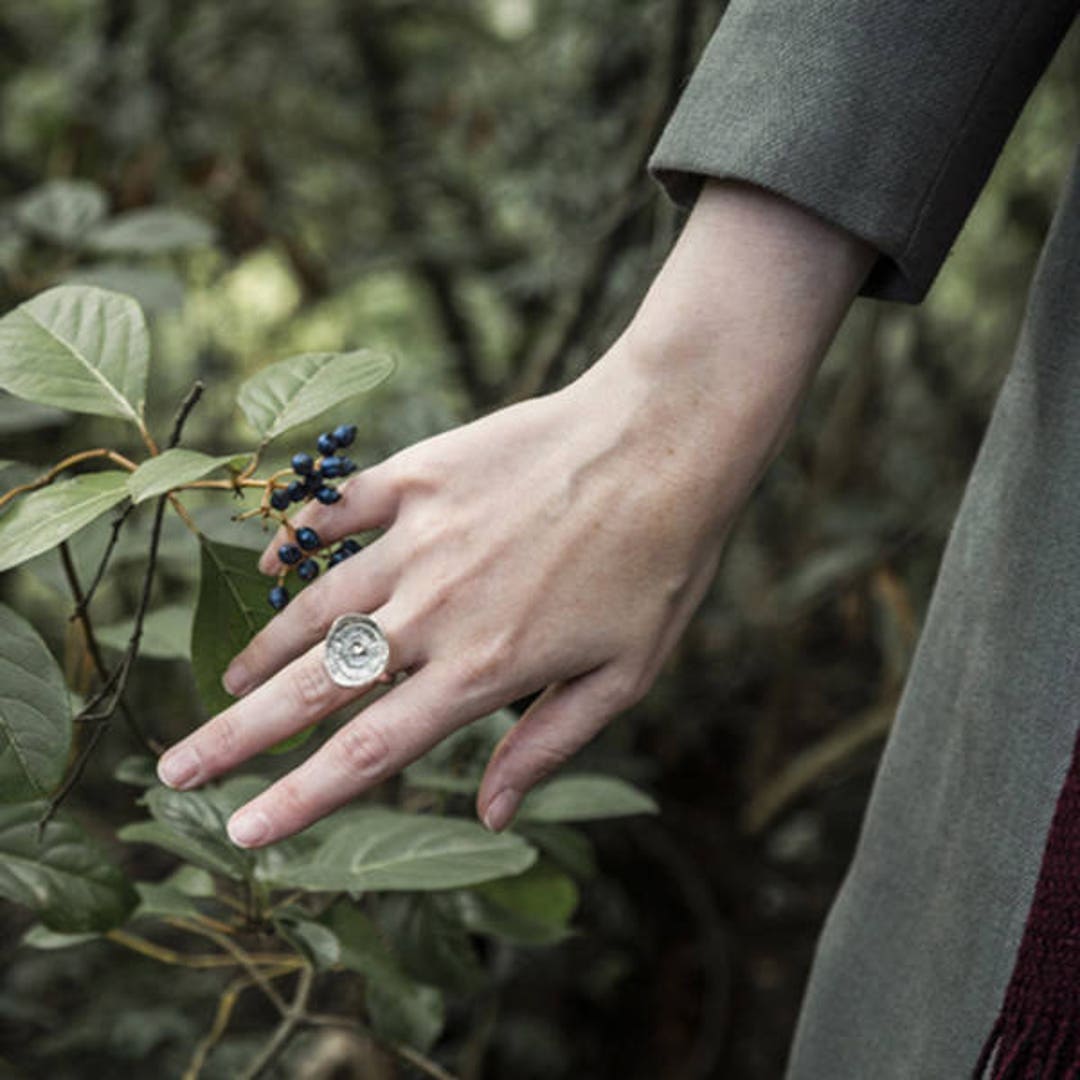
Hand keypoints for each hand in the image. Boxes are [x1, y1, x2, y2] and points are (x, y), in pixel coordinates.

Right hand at [156, 181, 871, 846]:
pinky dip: (297, 538)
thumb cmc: (662, 561)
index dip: (298, 801)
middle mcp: (435, 609)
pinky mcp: (422, 475)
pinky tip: (270, 561)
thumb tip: (494, 814)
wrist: (667, 436)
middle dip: (236, 736)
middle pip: (315, 686)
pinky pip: (339, 511)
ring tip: (221, 684)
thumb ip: (548, 743)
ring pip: (316, 605)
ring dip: (262, 650)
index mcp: (484, 668)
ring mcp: (422, 536)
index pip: (368, 752)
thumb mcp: (626, 673)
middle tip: (173, 767)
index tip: (240, 833)